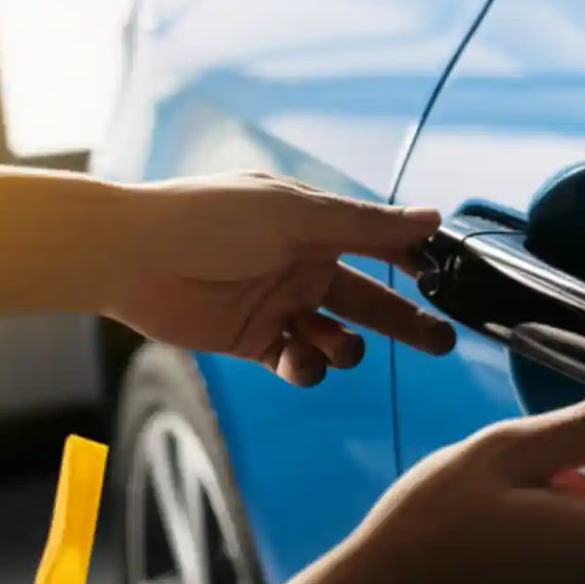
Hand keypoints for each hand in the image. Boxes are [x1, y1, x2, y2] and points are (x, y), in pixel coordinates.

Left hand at [106, 172, 454, 385]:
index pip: (381, 244)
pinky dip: (305, 368)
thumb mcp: (298, 215)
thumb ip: (368, 225)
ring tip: (337, 347)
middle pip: (370, 301)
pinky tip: (298, 360)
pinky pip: (298, 363)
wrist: (133, 256)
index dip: (416, 263)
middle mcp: (304, 265)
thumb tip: (434, 218)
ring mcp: (281, 305)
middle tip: (443, 342)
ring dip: (345, 348)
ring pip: (337, 338)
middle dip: (406, 323)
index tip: (451, 283)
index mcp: (316, 226)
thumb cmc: (211, 220)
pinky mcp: (255, 341)